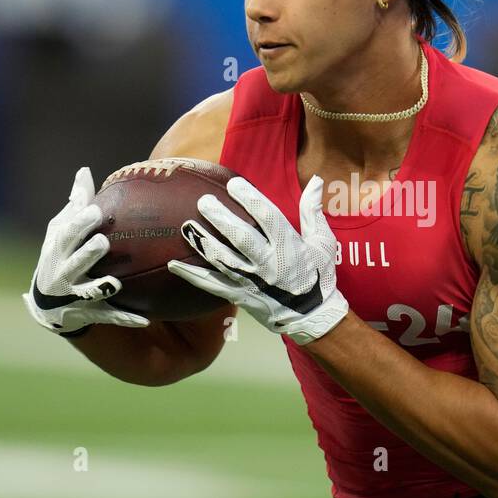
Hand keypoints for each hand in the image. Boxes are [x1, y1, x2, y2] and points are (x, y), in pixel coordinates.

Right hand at [21, 166, 150, 335]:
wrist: (46, 303)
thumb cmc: (60, 255)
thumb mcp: (60, 230)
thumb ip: (75, 204)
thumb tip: (84, 171)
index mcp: (57, 249)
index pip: (66, 234)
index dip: (79, 224)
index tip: (95, 211)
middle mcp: (63, 273)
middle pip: (73, 263)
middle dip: (85, 254)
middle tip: (103, 243)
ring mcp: (74, 296)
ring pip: (88, 292)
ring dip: (101, 288)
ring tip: (116, 283)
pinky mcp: (88, 314)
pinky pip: (109, 317)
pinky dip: (125, 318)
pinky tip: (145, 319)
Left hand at [167, 175, 347, 345]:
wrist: (311, 316)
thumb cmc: (318, 275)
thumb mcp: (323, 242)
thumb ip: (313, 212)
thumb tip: (316, 181)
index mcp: (289, 247)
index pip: (268, 218)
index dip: (251, 200)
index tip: (234, 184)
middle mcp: (269, 264)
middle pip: (241, 237)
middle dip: (221, 219)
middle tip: (204, 202)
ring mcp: (252, 281)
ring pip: (223, 260)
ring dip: (203, 243)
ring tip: (186, 226)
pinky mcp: (240, 296)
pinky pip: (213, 285)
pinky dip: (192, 275)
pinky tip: (174, 264)